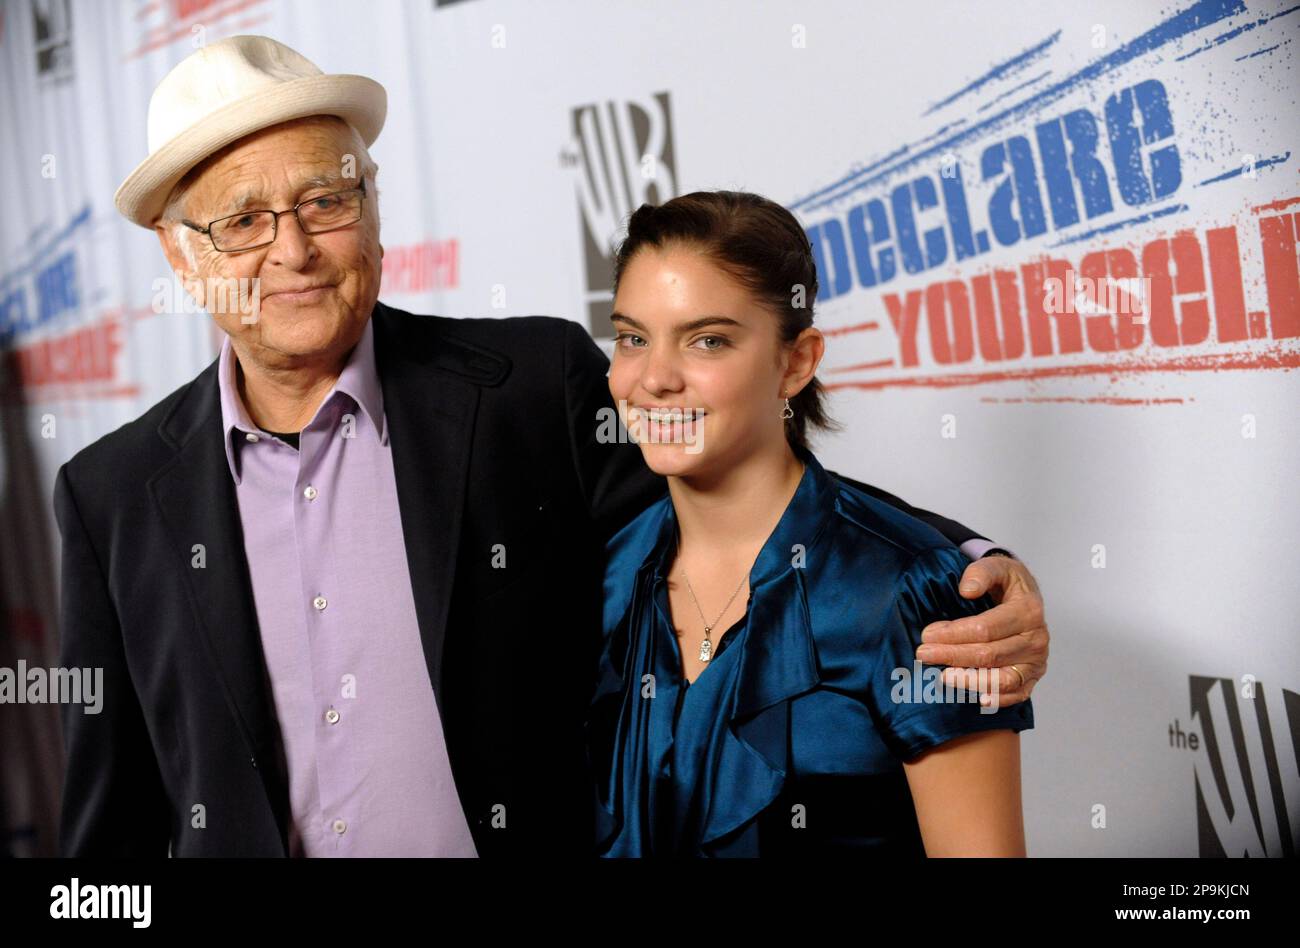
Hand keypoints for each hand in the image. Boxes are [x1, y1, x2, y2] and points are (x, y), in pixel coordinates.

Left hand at [916, 555, 1047, 707]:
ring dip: (971, 681)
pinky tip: (977, 699)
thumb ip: (981, 572)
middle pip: (990, 654)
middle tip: (923, 654)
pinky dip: (998, 699)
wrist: (1026, 596)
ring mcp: (1036, 660)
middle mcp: (1036, 638)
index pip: (986, 628)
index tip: (927, 635)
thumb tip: (967, 589)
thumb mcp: (996, 566)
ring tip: (944, 676)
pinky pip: (1017, 693)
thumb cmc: (1008, 583)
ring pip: (1003, 678)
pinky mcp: (1032, 676)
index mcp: (1028, 610)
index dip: (954, 634)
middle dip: (953, 656)